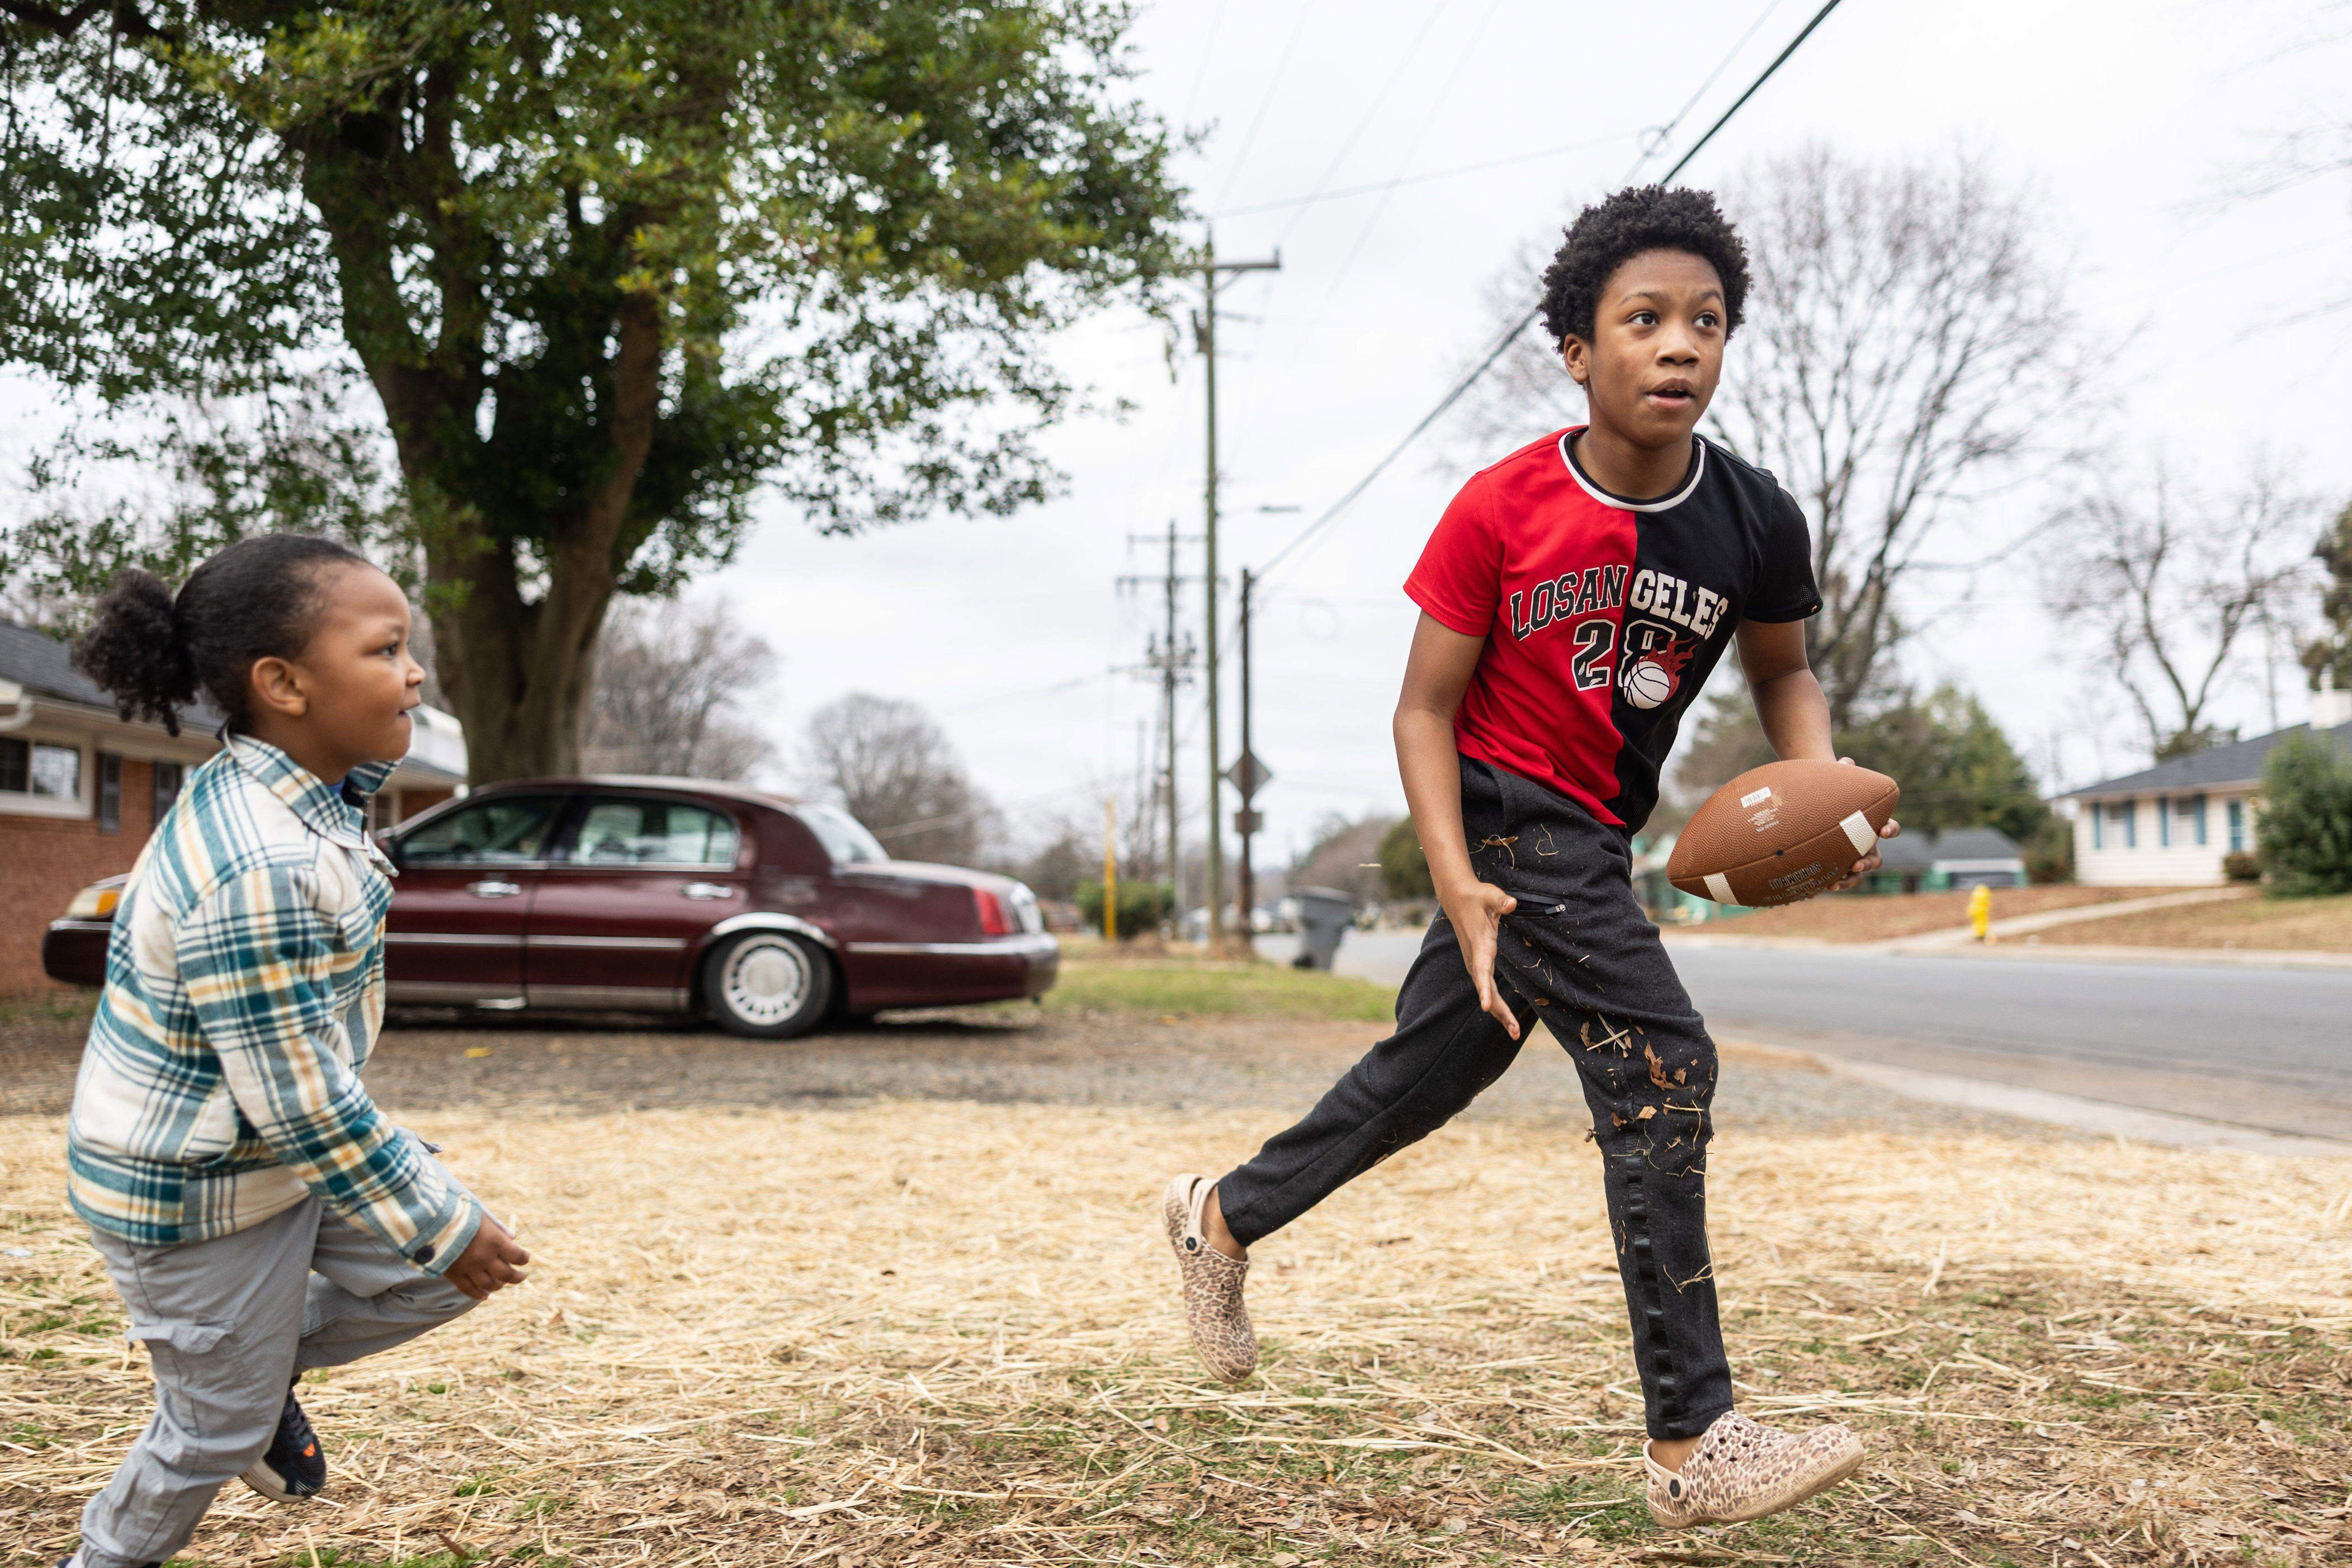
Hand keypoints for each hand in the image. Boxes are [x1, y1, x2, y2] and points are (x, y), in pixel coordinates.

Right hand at [446, 1212, 529, 1300]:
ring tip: (501, 1284)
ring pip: (488, 1285)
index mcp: (495, 1240)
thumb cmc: (460, 1212)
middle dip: (517, 1277)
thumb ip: (498, 1228)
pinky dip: (477, 1294)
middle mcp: (484, 1257)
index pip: (517, 1256)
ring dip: (498, 1286)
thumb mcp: (483, 1215)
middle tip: (521, 1277)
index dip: (524, 1259)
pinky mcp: (454, 1274)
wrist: (431, 1220)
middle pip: (506, 1275)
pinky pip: (468, 1289)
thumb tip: (512, 1239)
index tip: (525, 1258)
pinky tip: (484, 1296)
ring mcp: (469, 1268)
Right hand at [1439, 879, 1521, 1040]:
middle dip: (1500, 1012)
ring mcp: (1475, 963)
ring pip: (1487, 992)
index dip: (1483, 989)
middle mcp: (1475, 958)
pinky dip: (1495, 1004)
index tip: (1485, 1007)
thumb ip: (1500, 900)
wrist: (1458, 898)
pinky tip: (1504, 1016)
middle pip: (1486, 990)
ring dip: (1499, 1013)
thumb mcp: (1490, 894)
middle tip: (1515, 1032)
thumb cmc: (1477, 896)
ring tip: (1514, 1032)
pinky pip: (1487, 988)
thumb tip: (1512, 903)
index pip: (1481, 970)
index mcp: (1480, 945)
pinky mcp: (1477, 963)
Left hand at [1828, 756, 1900, 893]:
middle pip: (1876, 859)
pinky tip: (1821, 887)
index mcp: (1874, 825)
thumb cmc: (1836, 796)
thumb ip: (1845, 774)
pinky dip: (1834, 883)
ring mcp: (1855, 857)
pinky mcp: (1840, 866)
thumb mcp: (1840, 784)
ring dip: (1850, 879)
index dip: (1891, 830)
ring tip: (1836, 882)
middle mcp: (1868, 845)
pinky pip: (1841, 879)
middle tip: (1856, 864)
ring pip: (1859, 873)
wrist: (1821, 809)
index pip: (1892, 827)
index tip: (1883, 831)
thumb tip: (1847, 762)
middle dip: (1867, 863)